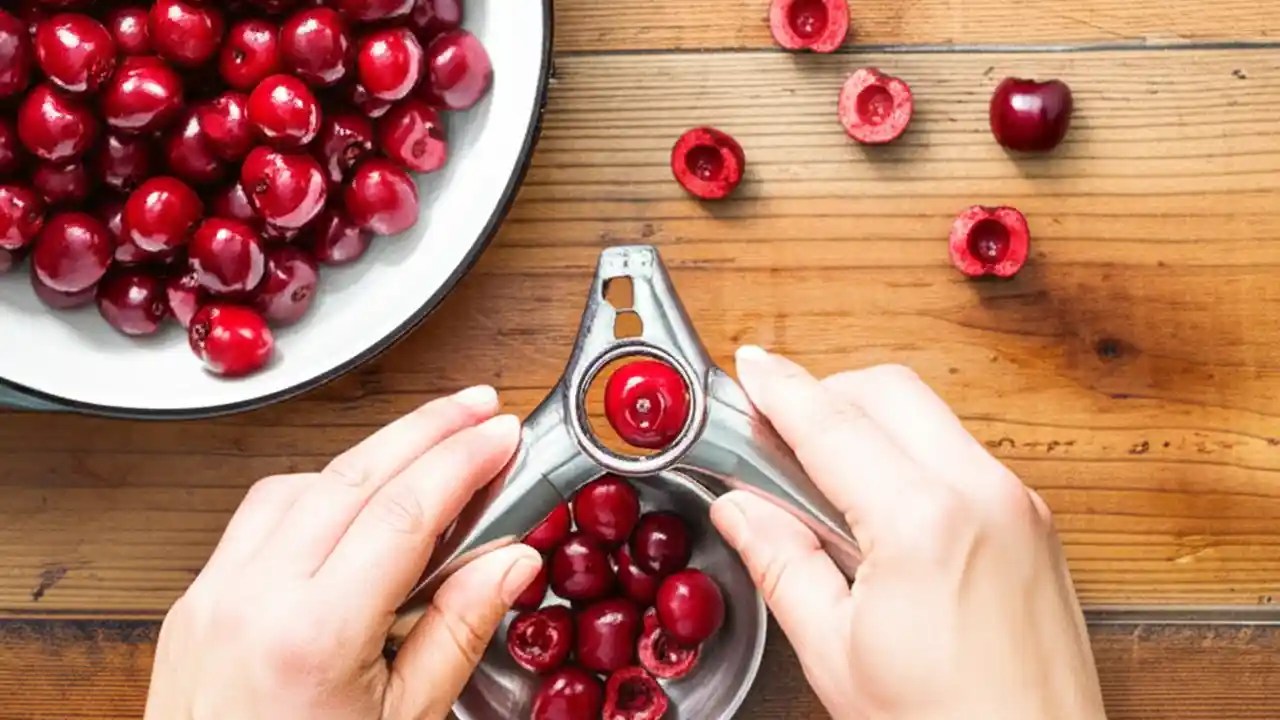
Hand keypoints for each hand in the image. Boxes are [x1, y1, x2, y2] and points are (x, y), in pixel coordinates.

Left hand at [145, 386, 542, 719]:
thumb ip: (459, 632)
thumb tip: (512, 561)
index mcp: (311, 637)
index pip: (403, 512)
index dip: (463, 460)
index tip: (502, 434)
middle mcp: (251, 600)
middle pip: (353, 475)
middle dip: (426, 428)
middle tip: (478, 405)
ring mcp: (213, 594)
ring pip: (301, 482)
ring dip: (371, 455)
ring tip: (430, 448)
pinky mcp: (197, 599)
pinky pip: (260, 515)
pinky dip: (318, 490)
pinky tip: (356, 499)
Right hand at [711, 347, 1105, 719]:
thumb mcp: (835, 652)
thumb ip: (781, 563)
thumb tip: (741, 510)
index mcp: (927, 523)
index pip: (833, 424)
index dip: (781, 388)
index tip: (751, 367)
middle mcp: (986, 495)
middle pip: (890, 390)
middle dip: (827, 393)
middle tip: (775, 433)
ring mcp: (1020, 506)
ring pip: (929, 417)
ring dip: (869, 424)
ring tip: (822, 486)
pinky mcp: (1036, 525)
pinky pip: (961, 455)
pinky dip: (910, 456)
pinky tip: (878, 510)